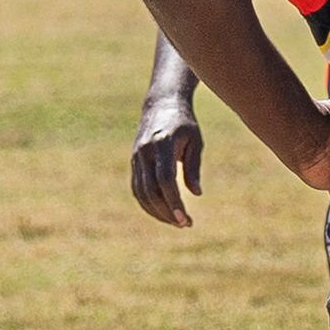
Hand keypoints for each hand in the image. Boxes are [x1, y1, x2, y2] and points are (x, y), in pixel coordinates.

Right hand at [130, 104, 204, 227]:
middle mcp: (145, 152)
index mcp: (162, 144)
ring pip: (141, 193)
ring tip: (176, 222)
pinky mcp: (134, 162)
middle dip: (167, 211)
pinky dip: (148, 204)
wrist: (161, 104)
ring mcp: (136, 158)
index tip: (185, 219)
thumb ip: (193, 167)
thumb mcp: (195, 141)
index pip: (165, 179)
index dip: (174, 201)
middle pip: (151, 190)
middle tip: (185, 224)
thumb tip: (196, 194)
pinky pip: (137, 189)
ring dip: (157, 211)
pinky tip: (163, 213)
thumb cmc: (184, 123)